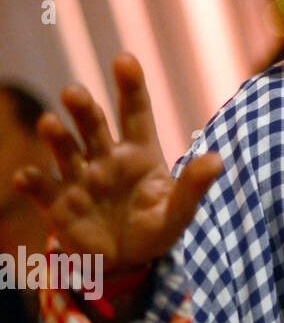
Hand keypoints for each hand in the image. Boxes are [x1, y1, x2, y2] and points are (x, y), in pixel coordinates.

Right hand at [12, 54, 222, 275]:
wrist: (125, 263)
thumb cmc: (155, 228)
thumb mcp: (179, 211)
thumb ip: (194, 186)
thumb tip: (216, 160)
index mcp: (140, 152)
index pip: (135, 112)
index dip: (130, 86)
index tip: (124, 59)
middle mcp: (106, 158)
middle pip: (93, 125)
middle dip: (82, 108)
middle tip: (73, 92)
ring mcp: (79, 178)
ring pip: (65, 149)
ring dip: (56, 136)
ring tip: (50, 123)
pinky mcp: (57, 205)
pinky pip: (42, 189)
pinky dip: (33, 182)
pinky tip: (27, 178)